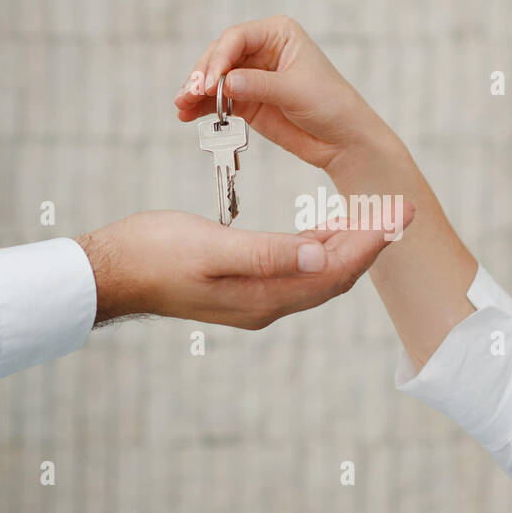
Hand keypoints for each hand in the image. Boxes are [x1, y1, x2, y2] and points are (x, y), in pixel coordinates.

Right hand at [74, 209, 412, 328]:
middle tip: (401, 210)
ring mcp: (256, 298)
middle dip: (371, 242)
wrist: (110, 273)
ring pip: (319, 274)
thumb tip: (319, 258)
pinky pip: (297, 270)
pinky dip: (319, 248)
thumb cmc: (152, 254)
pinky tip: (328, 230)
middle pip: (335, 275)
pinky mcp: (244, 286)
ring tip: (378, 217)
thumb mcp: (209, 248)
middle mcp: (267, 303)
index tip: (398, 214)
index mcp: (263, 295)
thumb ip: (266, 255)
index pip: (333, 270)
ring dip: (350, 245)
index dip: (370, 242)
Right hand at [172, 15, 395, 173]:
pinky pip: (217, 100)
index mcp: (278, 34)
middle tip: (190, 94)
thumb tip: (224, 84)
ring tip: (181, 107)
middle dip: (202, 75)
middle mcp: (261, 50)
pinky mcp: (246, 101)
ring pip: (214, 78)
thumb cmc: (330, 104)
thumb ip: (258, 86)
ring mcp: (251, 76)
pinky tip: (188, 115)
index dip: (219, 58)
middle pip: (219, 56)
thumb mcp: (295, 91)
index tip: (210, 82)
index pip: (237, 38)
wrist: (342, 139)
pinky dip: (202, 107)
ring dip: (195, 92)